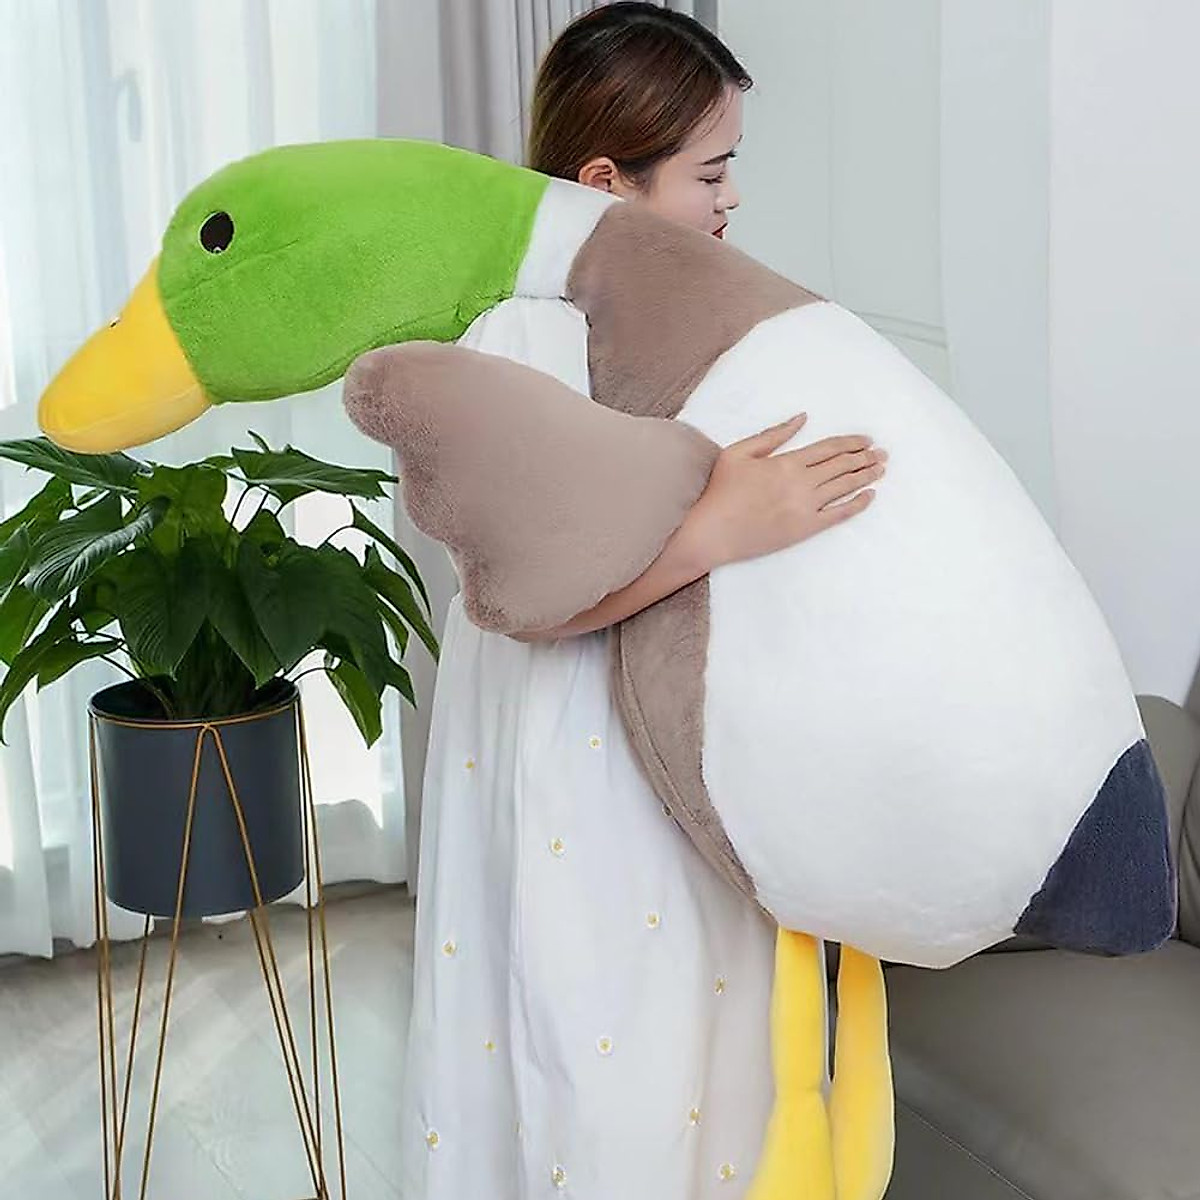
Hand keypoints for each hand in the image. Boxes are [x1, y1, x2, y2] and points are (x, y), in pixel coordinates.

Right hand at [684, 414, 886, 570]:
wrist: (712, 531)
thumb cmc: (720, 491)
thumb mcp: (739, 452)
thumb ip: (773, 435)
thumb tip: (801, 418)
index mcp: (786, 462)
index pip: (828, 448)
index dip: (850, 442)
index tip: (866, 440)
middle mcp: (801, 483)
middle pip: (841, 466)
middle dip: (864, 457)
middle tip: (882, 453)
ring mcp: (806, 507)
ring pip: (845, 487)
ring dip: (865, 476)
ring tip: (880, 468)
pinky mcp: (805, 529)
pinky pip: (839, 514)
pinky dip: (857, 504)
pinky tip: (869, 496)